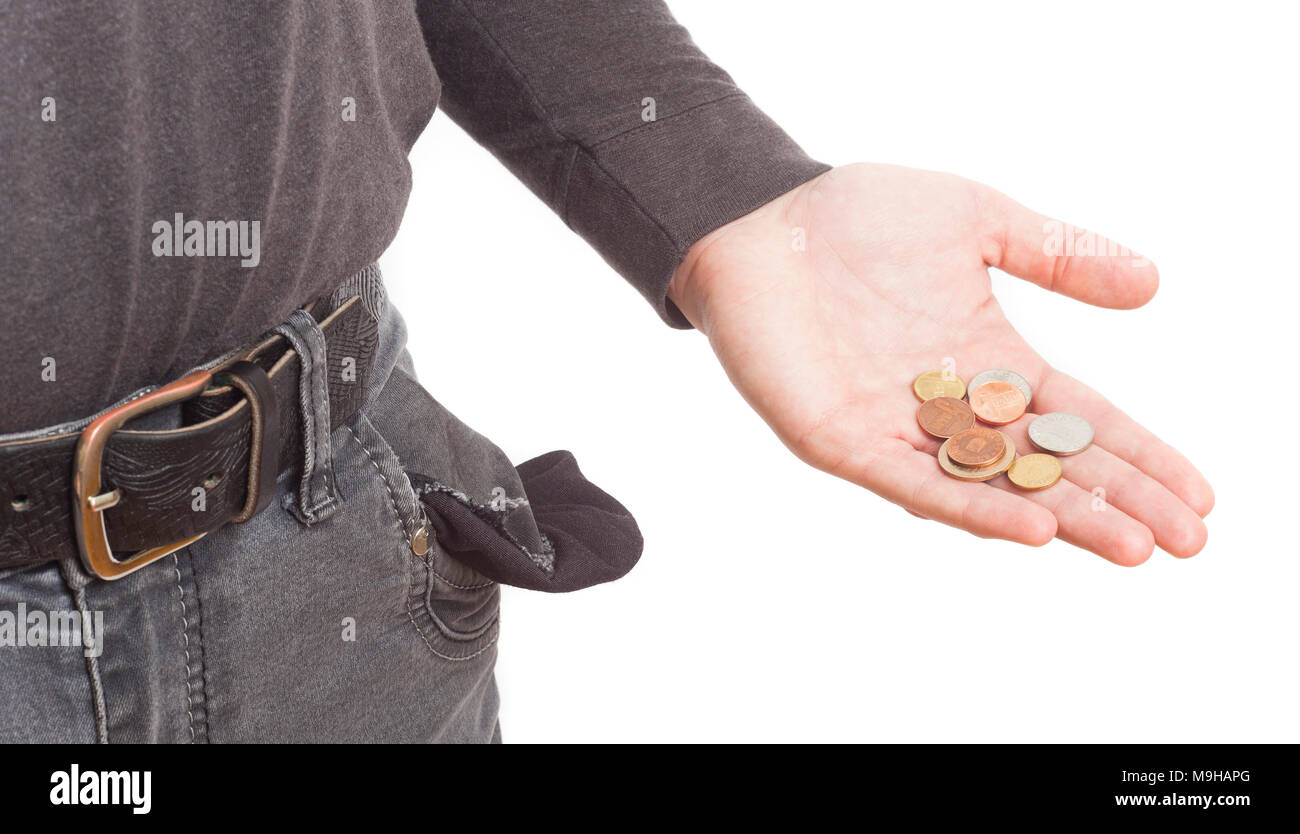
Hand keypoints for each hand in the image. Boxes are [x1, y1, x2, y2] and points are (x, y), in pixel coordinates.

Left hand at [668, 163, 1212, 564]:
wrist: (761, 216)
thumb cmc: (858, 216)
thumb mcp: (976, 221)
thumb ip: (1057, 253)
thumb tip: (1152, 283)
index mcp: (987, 359)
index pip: (1078, 419)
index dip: (1139, 455)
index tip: (1198, 494)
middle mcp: (950, 405)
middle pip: (1048, 464)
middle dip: (1118, 501)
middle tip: (1186, 541)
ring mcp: (896, 428)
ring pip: (992, 486)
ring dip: (1061, 517)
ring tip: (1128, 546)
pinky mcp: (842, 440)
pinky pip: (913, 483)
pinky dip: (973, 507)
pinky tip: (1032, 528)